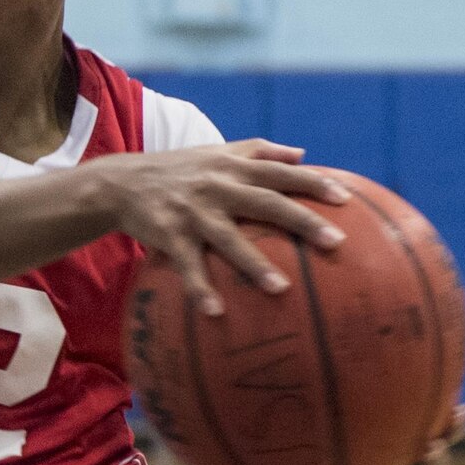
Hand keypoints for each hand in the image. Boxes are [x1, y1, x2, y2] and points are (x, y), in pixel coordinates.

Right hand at [86, 139, 347, 315]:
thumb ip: (260, 151)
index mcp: (233, 167)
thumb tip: (304, 155)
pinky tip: (216, 313)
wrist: (119, 182)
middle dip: (303, 221)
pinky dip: (200, 288)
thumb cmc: (179, 169)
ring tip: (281, 289)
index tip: (345, 199)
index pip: (281, 172)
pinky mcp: (170, 235)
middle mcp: (217, 186)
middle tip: (337, 242)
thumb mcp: (217, 151)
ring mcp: (193, 211)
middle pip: (267, 202)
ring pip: (229, 238)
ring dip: (254, 264)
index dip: (314, 183)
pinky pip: (188, 266)